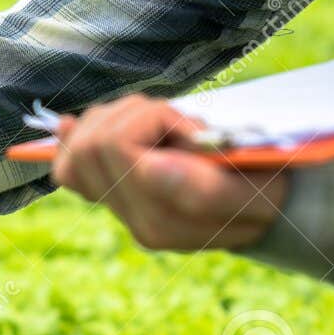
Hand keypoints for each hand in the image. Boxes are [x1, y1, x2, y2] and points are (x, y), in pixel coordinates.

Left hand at [50, 95, 287, 250]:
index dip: (155, 118)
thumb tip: (151, 166)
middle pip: (94, 143)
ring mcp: (119, 211)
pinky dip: (79, 136)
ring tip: (163, 128)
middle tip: (178, 123)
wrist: (263, 212)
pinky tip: (87, 127)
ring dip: (120, 118)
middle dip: (137, 114)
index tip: (195, 129)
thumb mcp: (259, 190)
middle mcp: (135, 219)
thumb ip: (207, 186)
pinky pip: (67, 167)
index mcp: (167, 218)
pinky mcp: (108, 199)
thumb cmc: (266, 191)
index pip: (118, 146)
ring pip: (80, 145)